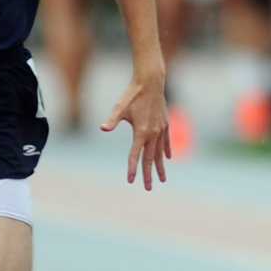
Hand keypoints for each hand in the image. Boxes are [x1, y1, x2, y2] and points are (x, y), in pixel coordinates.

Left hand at [101, 73, 170, 191]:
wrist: (151, 82)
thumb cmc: (132, 95)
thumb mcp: (119, 107)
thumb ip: (112, 120)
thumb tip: (103, 128)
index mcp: (141, 132)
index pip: (136, 155)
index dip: (132, 169)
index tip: (130, 181)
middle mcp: (153, 134)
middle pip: (150, 159)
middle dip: (149, 175)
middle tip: (149, 188)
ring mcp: (161, 130)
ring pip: (160, 153)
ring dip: (161, 167)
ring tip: (163, 179)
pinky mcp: (164, 125)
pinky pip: (166, 142)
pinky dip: (166, 151)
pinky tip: (168, 158)